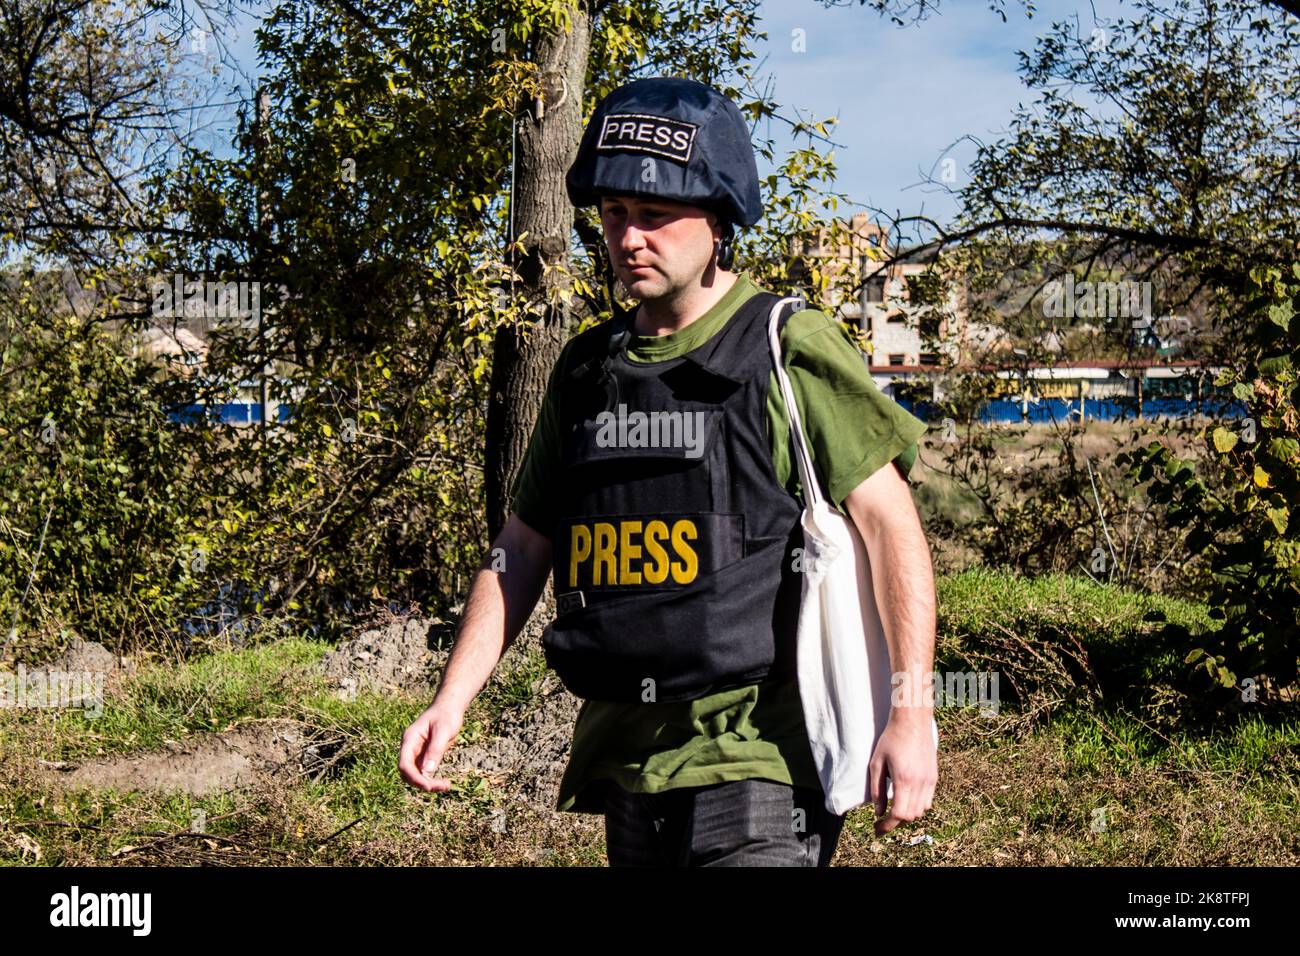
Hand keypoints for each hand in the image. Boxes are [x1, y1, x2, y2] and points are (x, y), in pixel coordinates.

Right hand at [398, 702, 464, 792]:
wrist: (449, 708)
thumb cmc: (446, 715)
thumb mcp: (443, 730)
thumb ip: (435, 749)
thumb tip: (427, 771)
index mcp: (410, 739)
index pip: (404, 764)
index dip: (414, 778)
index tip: (429, 786)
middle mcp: (410, 748)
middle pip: (408, 773)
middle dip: (422, 783)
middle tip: (443, 786)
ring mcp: (416, 753)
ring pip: (415, 775)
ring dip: (428, 783)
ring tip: (446, 785)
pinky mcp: (424, 756)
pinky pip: (423, 772)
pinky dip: (431, 779)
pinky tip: (443, 783)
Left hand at [868, 712, 937, 835]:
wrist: (912, 722)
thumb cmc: (891, 739)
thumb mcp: (876, 763)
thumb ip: (877, 789)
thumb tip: (878, 812)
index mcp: (904, 780)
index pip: (899, 814)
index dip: (887, 826)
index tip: (877, 829)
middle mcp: (920, 783)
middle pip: (911, 816)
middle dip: (895, 822)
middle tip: (882, 822)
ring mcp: (930, 780)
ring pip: (921, 811)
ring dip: (907, 814)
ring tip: (893, 811)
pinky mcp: (934, 777)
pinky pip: (928, 801)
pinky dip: (917, 806)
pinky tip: (906, 800)